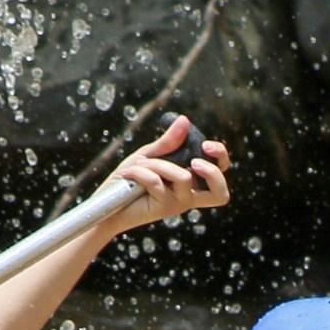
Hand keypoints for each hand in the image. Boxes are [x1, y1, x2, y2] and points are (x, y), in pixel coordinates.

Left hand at [107, 116, 230, 229]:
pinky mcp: (163, 208)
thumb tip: (185, 120)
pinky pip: (157, 182)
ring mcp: (178, 203)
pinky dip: (140, 172)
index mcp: (191, 180)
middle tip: (194, 161)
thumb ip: (168, 142)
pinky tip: (128, 172)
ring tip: (139, 164)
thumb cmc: (130, 179)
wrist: (108, 201)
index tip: (206, 145)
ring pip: (183, 177)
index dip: (221, 157)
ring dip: (158, 164)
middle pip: (220, 193)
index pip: (219, 171)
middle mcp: (189, 194)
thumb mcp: (150, 154)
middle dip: (213, 173)